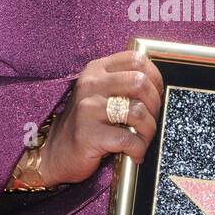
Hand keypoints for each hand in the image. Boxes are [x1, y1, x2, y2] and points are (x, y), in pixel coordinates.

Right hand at [35, 49, 164, 185]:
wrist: (56, 152)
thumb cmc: (87, 124)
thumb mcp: (100, 93)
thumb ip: (122, 83)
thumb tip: (158, 86)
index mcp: (96, 70)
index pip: (136, 59)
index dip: (155, 77)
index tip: (156, 95)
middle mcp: (90, 85)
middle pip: (140, 83)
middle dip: (155, 105)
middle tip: (150, 120)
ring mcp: (88, 109)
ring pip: (138, 112)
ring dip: (149, 131)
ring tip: (143, 140)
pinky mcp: (89, 135)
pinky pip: (129, 139)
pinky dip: (138, 149)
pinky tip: (134, 154)